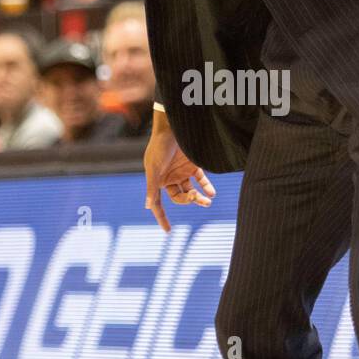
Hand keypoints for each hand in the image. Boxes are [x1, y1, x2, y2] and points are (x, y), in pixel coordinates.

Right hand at [144, 114, 215, 231]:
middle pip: (179, 198)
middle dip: (188, 200)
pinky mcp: (193, 165)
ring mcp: (182, 172)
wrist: (173, 127)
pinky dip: (206, 187)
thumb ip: (152, 187)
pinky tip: (211, 192)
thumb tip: (147, 207)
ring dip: (199, 197)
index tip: (168, 231)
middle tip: (196, 198)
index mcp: (157, 181)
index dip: (162, 217)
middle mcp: (169, 178)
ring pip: (191, 191)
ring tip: (207, 201)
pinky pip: (201, 180)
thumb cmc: (160, 147)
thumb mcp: (154, 168)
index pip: (158, 204)